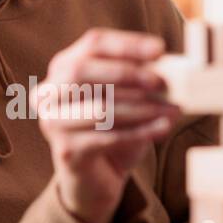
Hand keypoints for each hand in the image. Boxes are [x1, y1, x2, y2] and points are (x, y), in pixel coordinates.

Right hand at [38, 29, 178, 222]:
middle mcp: (49, 93)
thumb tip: (173, 65)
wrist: (96, 178)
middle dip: (127, 74)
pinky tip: (164, 128)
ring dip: (141, 108)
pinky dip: (140, 132)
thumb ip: (141, 78)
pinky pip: (107, 137)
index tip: (160, 49)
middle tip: (163, 82)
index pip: (93, 44)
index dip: (127, 44)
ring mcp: (53, 122)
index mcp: (62, 68)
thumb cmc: (113, 130)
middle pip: (84, 71)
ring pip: (99, 108)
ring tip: (172, 109)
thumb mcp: (126, 98)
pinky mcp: (66, 150)